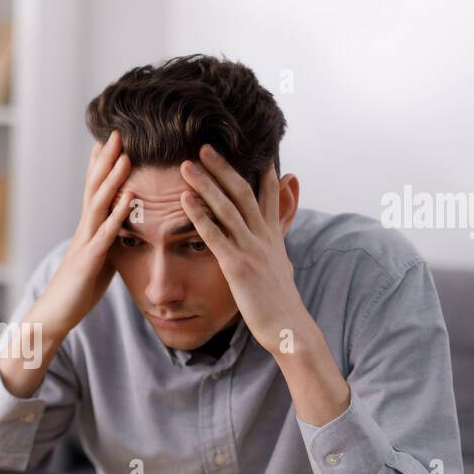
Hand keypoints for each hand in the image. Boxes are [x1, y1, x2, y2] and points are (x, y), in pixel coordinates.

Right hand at [32, 129, 133, 335]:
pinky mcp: (89, 261)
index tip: (112, 139)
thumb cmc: (77, 290)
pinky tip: (129, 199)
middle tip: (116, 132)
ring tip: (125, 156)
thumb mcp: (100, 260)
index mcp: (88, 229)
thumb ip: (110, 241)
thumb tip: (127, 230)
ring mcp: (85, 243)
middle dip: (105, 160)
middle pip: (94, 187)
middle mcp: (84, 230)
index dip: (102, 164)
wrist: (54, 315)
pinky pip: (106, 234)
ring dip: (112, 179)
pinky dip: (118, 215)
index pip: (95, 189)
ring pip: (98, 204)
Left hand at [178, 147, 306, 355]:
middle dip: (223, 168)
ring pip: (228, 208)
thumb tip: (282, 225)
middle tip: (204, 147)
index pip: (266, 193)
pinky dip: (200, 216)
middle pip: (243, 192)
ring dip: (206, 184)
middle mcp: (263, 236)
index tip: (246, 146)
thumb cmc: (279, 299)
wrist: (287, 327)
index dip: (258, 168)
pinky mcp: (237, 266)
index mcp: (272, 234)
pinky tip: (185, 201)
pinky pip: (216, 236)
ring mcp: (251, 249)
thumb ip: (277, 236)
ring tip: (186, 165)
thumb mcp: (282, 262)